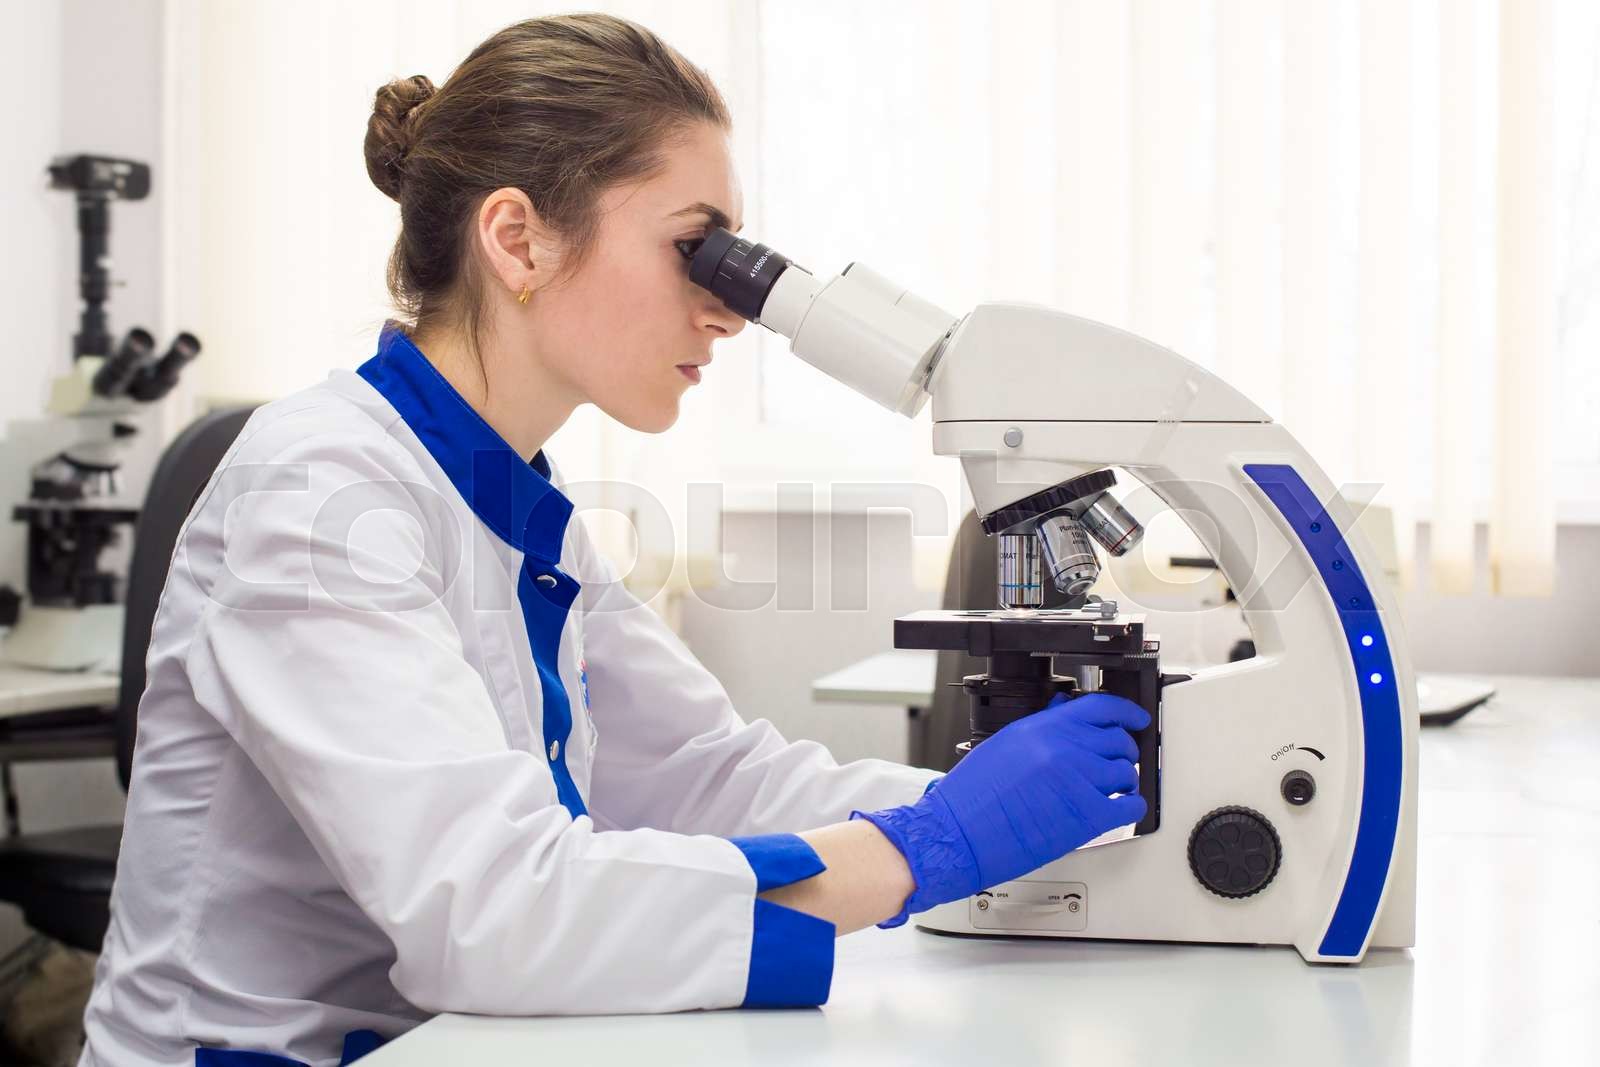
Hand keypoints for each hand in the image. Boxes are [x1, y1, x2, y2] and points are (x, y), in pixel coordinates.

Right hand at [853, 691, 1149, 925]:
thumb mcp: (1004, 745)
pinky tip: (1123, 808)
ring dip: (1124, 780)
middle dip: (1121, 750)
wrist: (959, 834)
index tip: (1135, 718)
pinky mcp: (1086, 817)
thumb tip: (1065, 714)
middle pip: (1119, 740)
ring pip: (1127, 772)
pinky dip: (1133, 806)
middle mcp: (1064, 750)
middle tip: (1117, 760)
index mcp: (1043, 729)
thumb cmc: (971, 797)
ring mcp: (1078, 782)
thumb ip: (1041, 728)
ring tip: (1112, 789)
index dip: (1126, 711)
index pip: (1100, 707)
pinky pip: (1130, 806)